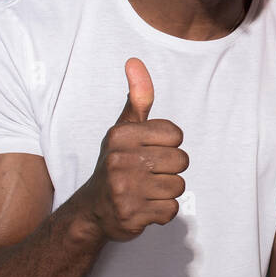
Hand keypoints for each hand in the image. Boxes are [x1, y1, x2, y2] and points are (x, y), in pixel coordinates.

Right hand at [84, 57, 188, 241]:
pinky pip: (172, 210)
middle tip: (149, 174)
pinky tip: (145, 207)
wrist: (94, 210)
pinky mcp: (131, 215)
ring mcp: (124, 189)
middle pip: (181, 161)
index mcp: (121, 135)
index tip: (150, 152)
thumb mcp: (124, 129)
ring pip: (179, 187)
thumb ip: (137, 97)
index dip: (169, 146)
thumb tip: (135, 61)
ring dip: (167, 192)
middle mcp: (119, 159)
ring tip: (146, 191)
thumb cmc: (117, 164)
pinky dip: (163, 212)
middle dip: (171, 170)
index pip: (176, 135)